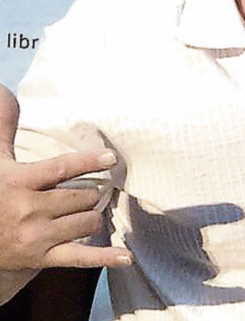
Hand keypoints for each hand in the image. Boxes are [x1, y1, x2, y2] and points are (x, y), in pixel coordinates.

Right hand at [0, 84, 130, 269]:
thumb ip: (4, 128)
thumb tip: (5, 90)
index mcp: (19, 183)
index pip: (61, 169)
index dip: (88, 162)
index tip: (110, 158)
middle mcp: (28, 210)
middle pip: (83, 197)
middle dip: (91, 194)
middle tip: (85, 192)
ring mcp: (36, 237)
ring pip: (87, 222)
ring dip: (92, 217)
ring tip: (80, 213)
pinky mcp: (42, 259)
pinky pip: (80, 258)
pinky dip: (105, 258)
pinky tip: (127, 258)